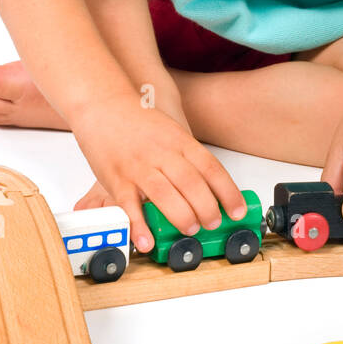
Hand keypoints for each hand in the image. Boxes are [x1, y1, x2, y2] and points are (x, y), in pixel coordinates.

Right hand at [69, 89, 248, 253]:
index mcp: (179, 141)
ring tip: (191, 229)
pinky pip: (129, 205)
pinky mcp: (115, 178)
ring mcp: (138, 166)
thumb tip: (209, 186)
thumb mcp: (171, 132)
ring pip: (164, 194)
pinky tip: (147, 240)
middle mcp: (161, 153)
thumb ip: (187, 158)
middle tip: (213, 223)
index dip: (227, 192)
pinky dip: (139, 225)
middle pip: (191, 183)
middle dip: (207, 207)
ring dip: (181, 215)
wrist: (104, 103)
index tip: (237, 210)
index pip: (210, 168)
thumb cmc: (139, 122)